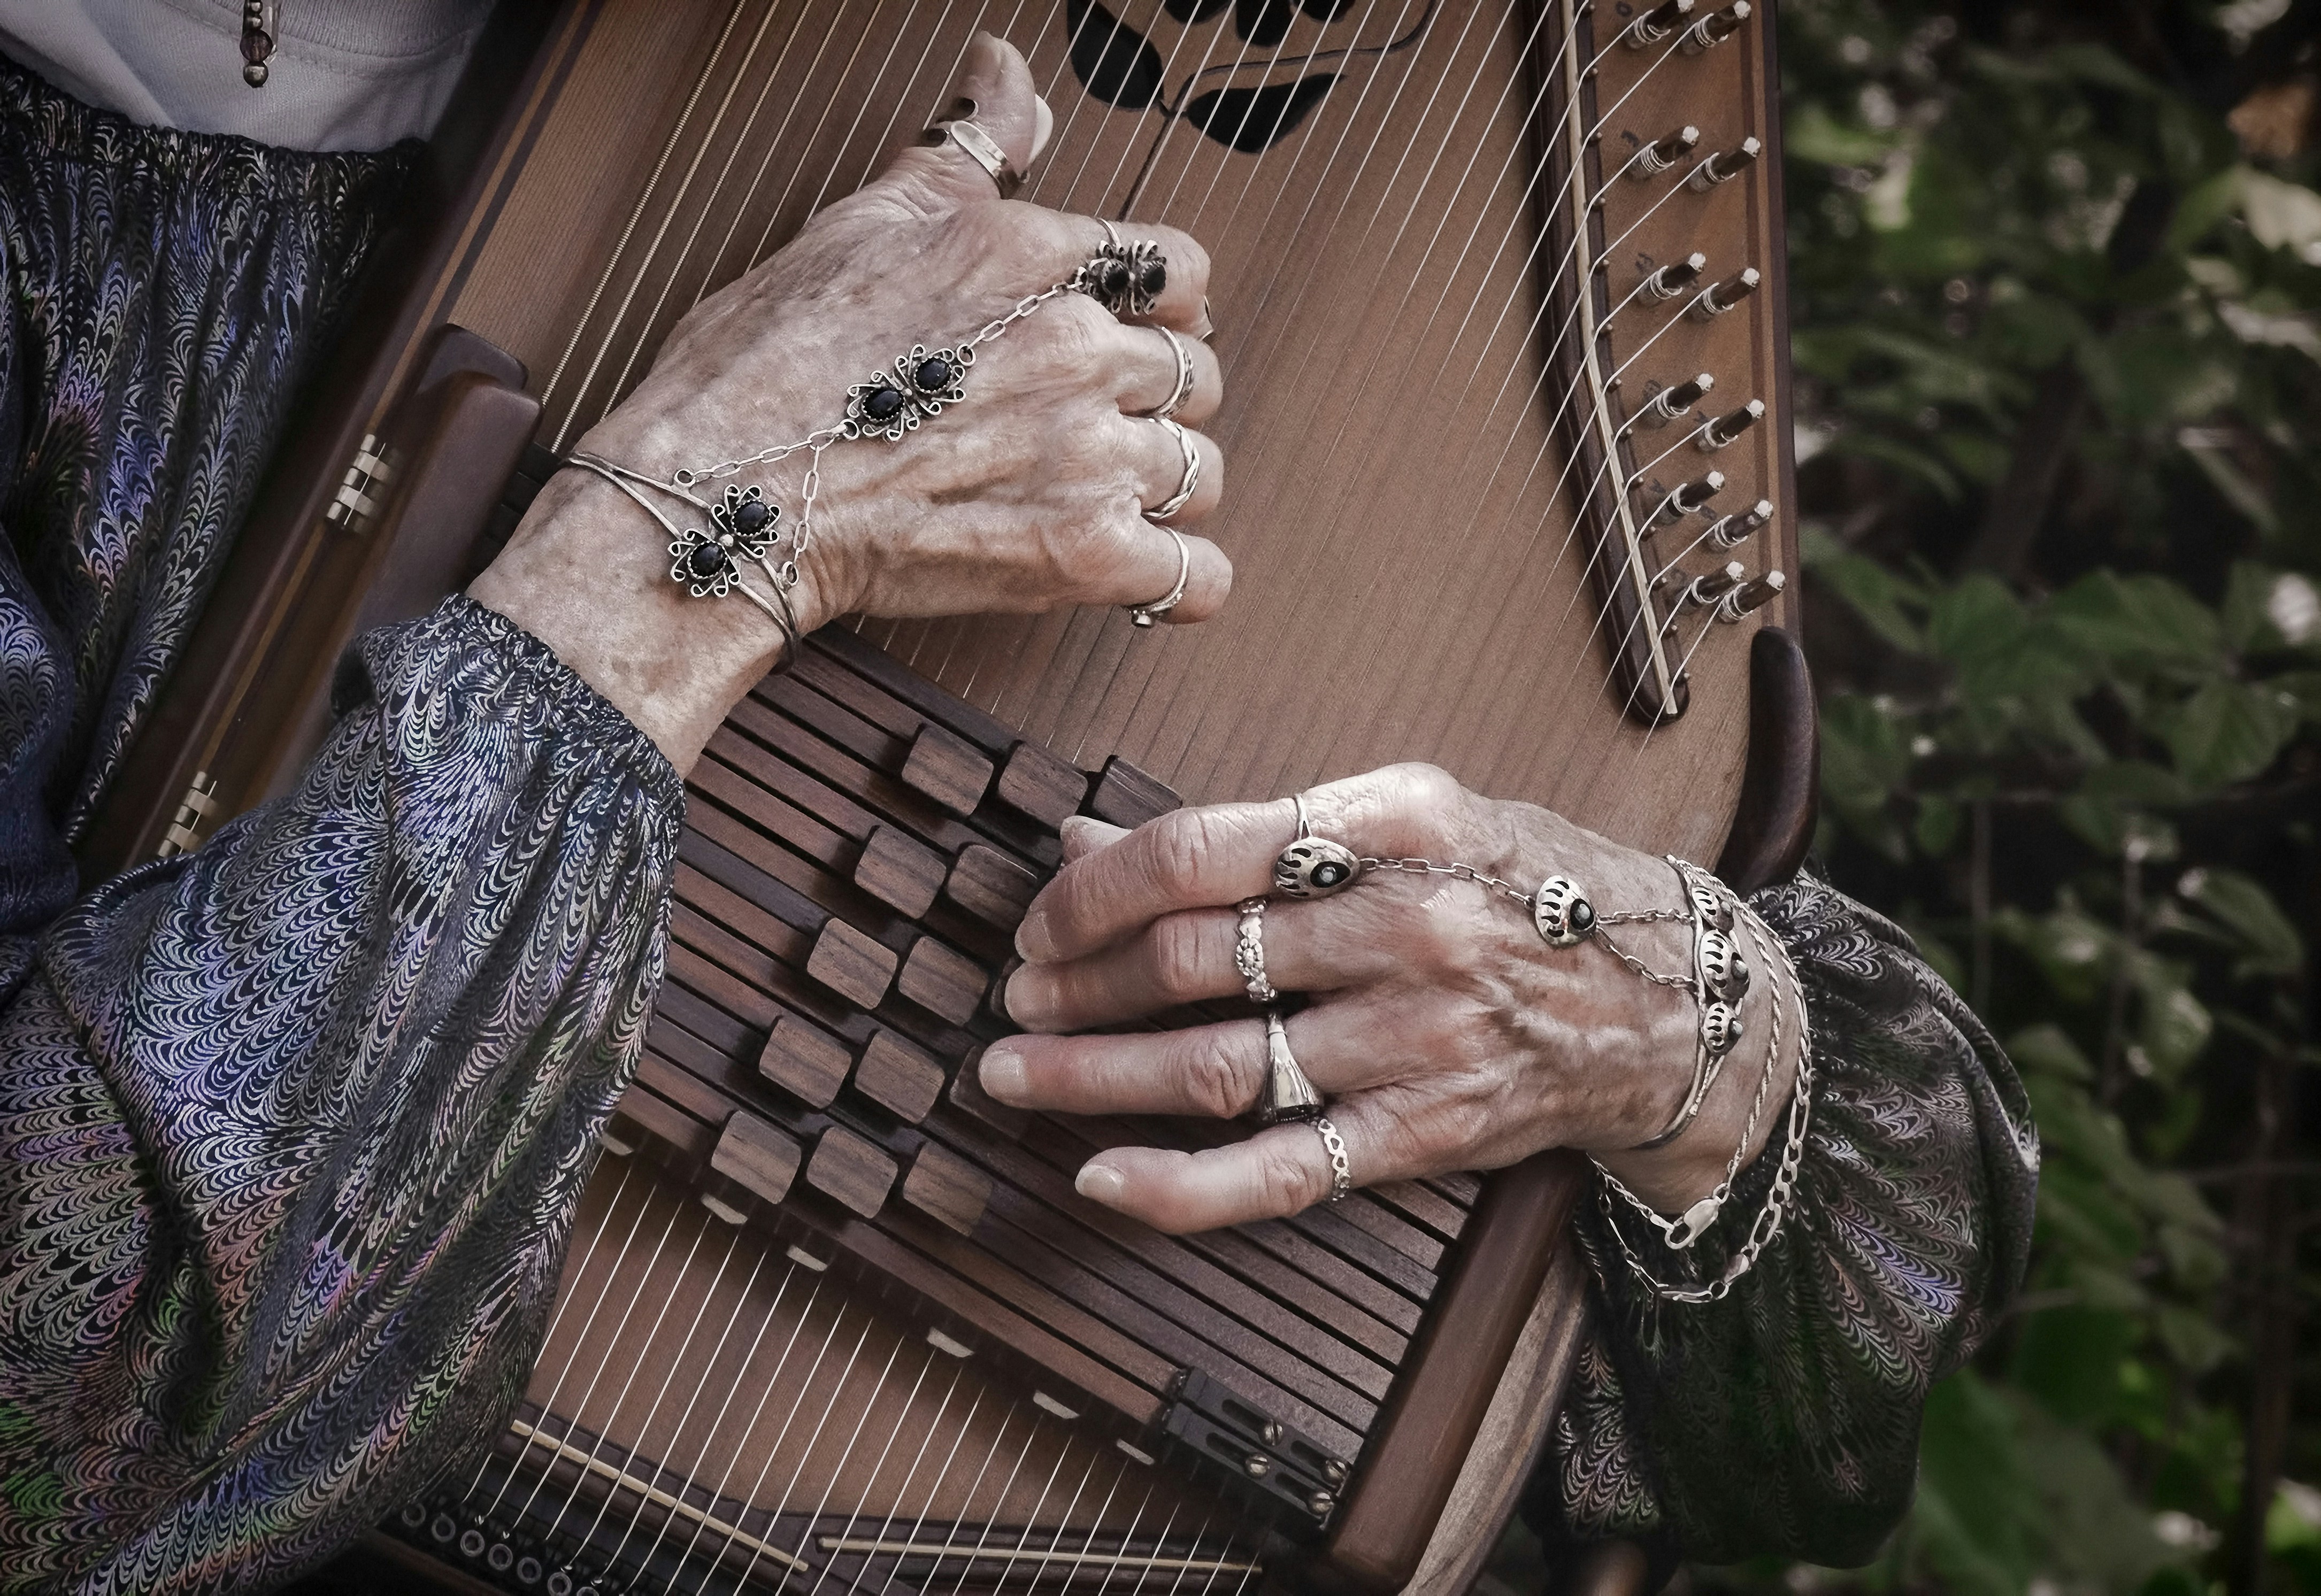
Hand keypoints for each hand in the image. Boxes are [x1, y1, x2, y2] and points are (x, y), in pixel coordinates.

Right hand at [471, 34, 1227, 768]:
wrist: (717, 500)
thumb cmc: (764, 368)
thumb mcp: (862, 221)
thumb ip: (965, 148)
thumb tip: (1005, 66)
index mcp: (1032, 258)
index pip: (1181, 272)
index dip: (1156, 314)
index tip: (1118, 343)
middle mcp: (1074, 347)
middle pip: (1194, 378)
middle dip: (1149, 409)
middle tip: (1080, 437)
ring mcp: (1085, 455)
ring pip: (1197, 473)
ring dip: (1156, 494)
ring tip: (1085, 504)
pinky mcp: (1082, 555)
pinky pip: (1196, 577)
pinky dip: (1176, 582)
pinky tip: (1131, 573)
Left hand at [983, 764, 1798, 1232]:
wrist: (1669, 998)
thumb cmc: (1517, 888)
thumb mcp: (1405, 817)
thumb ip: (1249, 833)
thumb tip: (1081, 840)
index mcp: (1396, 823)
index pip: (1200, 851)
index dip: (1092, 892)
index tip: (1041, 919)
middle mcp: (1406, 926)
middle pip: (1193, 958)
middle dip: (1076, 983)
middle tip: (1016, 997)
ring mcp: (1417, 1037)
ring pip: (1217, 1063)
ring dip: (1092, 1076)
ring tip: (1012, 1074)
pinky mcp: (1424, 1130)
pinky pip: (1282, 1168)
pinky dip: (1182, 1185)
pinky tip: (1102, 1178)